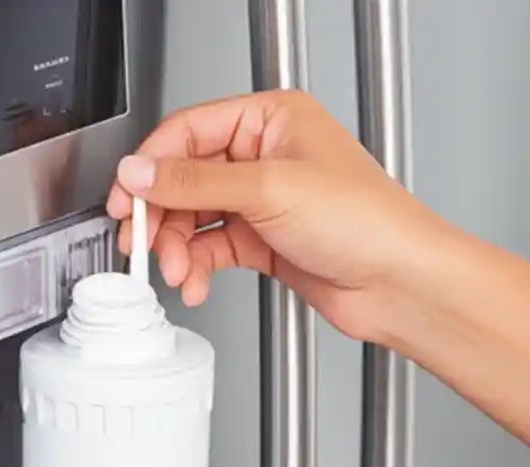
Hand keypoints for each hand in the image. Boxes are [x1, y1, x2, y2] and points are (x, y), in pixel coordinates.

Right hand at [107, 90, 455, 341]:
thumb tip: (140, 172)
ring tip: (176, 271)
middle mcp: (265, 155)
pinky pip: (211, 247)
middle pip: (185, 178)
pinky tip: (194, 281)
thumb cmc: (366, 221)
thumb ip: (195, 182)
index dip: (152, 166)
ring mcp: (263, 199)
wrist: (400, 283)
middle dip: (161, 215)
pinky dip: (197, 266)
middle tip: (140, 241)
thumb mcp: (268, 189)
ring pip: (194, 216)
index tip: (129, 198)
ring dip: (177, 247)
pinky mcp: (263, 240)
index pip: (188, 132)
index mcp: (271, 119)